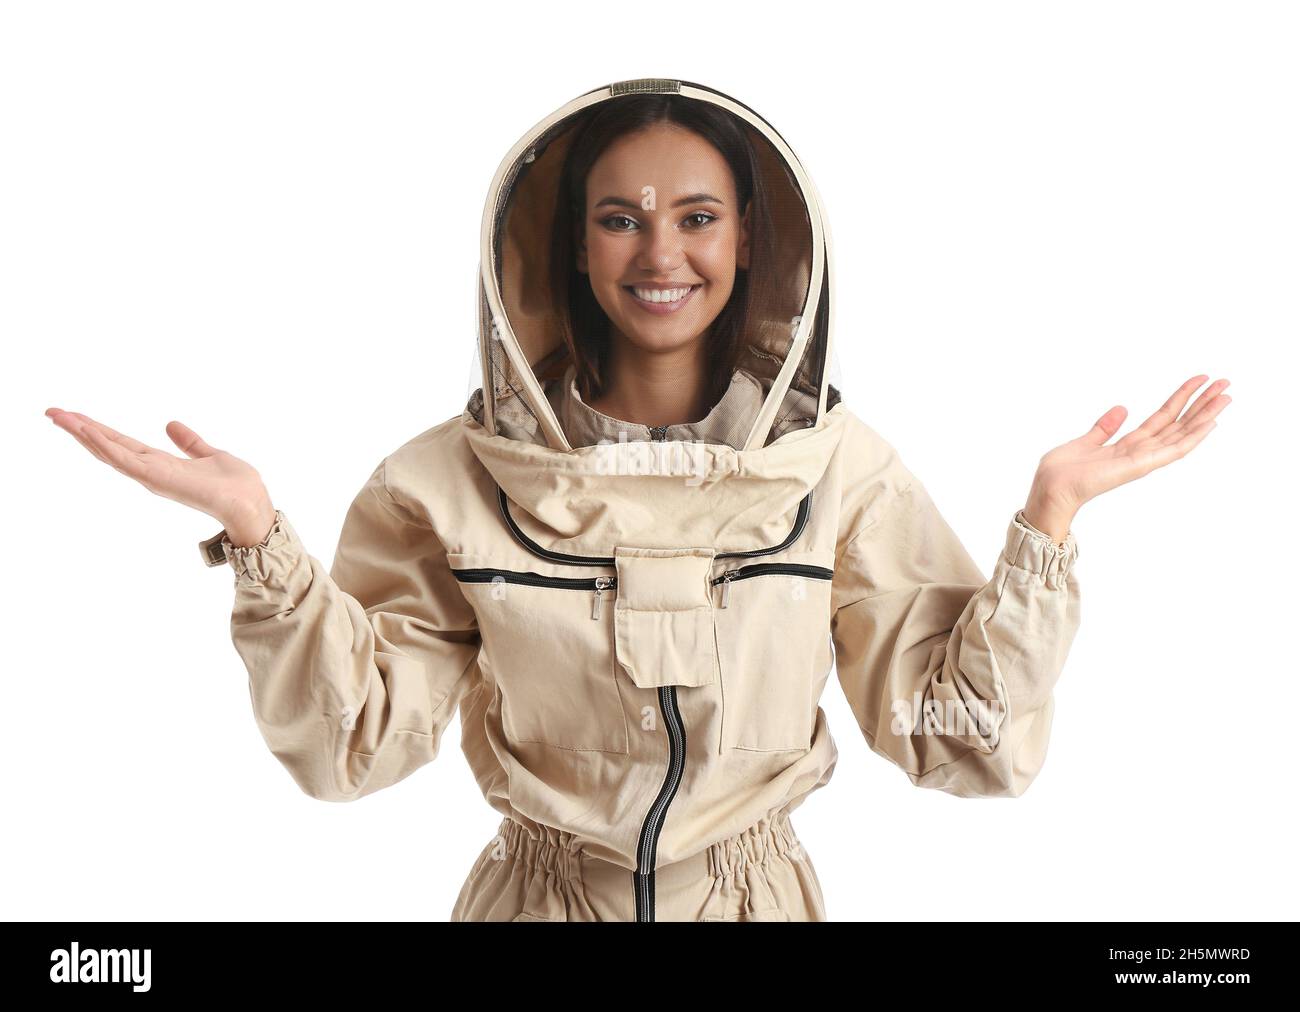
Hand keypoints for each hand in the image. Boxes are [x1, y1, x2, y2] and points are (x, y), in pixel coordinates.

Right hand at [45, 408, 275, 543]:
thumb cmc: (235, 485)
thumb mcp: (208, 454)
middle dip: (80, 429)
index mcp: (160, 463)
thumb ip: (190, 442)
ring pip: (110, 452)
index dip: (98, 429)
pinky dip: (106, 446)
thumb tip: (172, 424)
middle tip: (52, 411)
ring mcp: (152, 476)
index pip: (122, 443)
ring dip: (84, 434)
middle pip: (108, 446)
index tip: (74, 415)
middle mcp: (150, 470)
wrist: (250, 503)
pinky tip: (88, 432)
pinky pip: (126, 460)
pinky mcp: (158, 479)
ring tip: (60, 416)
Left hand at [1022, 374, 1231, 541]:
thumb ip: (1105, 427)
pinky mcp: (1141, 466)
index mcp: (1129, 445)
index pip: (1163, 418)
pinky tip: (1210, 423)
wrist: (1051, 488)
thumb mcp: (1086, 441)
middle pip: (1179, 423)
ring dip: (1206, 415)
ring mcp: (1144, 460)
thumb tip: (1121, 409)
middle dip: (1202, 403)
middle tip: (1225, 382)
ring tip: (1226, 396)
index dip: (1181, 399)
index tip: (1199, 380)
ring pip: (1183, 434)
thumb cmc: (1063, 472)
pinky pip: (1174, 450)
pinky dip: (1193, 437)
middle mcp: (1141, 452)